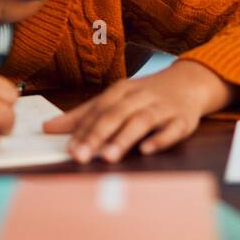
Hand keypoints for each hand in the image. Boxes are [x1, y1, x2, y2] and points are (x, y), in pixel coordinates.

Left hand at [42, 60, 236, 162]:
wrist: (191, 82)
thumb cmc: (146, 95)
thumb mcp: (115, 99)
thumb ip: (82, 115)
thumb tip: (48, 128)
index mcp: (122, 90)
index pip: (99, 109)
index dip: (84, 129)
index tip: (69, 148)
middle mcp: (142, 96)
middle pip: (117, 114)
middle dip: (98, 135)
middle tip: (82, 156)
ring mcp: (164, 107)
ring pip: (142, 121)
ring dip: (125, 138)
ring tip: (108, 157)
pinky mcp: (183, 120)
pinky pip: (173, 130)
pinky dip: (160, 139)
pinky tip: (146, 150)